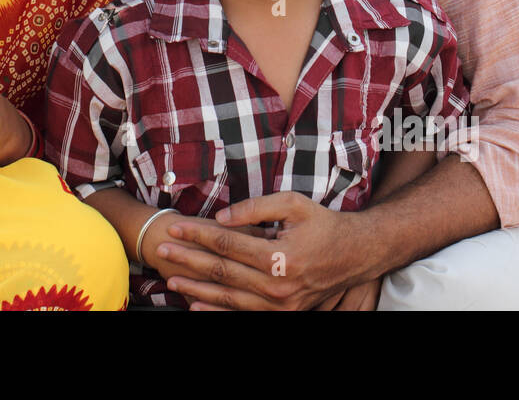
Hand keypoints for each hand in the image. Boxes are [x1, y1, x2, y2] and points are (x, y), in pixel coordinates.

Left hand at [159, 192, 375, 310]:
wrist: (356, 254)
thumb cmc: (322, 224)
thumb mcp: (292, 204)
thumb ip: (255, 208)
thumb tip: (220, 217)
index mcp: (280, 257)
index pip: (227, 245)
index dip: (198, 235)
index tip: (174, 228)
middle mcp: (278, 286)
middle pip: (222, 273)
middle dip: (188, 261)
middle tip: (162, 251)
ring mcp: (281, 305)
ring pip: (228, 299)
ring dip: (196, 290)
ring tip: (171, 281)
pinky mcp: (284, 313)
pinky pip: (244, 314)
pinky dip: (217, 311)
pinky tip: (196, 306)